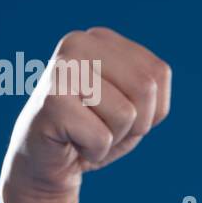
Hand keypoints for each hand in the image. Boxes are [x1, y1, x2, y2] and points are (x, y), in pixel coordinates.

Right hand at [0, 27, 171, 202]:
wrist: (42, 164)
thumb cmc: (93, 133)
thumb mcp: (135, 107)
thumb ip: (149, 88)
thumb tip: (148, 85)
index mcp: (100, 38)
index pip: (159, 72)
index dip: (151, 108)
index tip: (117, 113)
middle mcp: (78, 42)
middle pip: (145, 88)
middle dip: (135, 123)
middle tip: (102, 127)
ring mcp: (61, 69)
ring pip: (126, 114)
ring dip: (113, 137)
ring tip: (85, 133)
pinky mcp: (51, 100)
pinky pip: (102, 137)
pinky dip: (94, 152)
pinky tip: (71, 142)